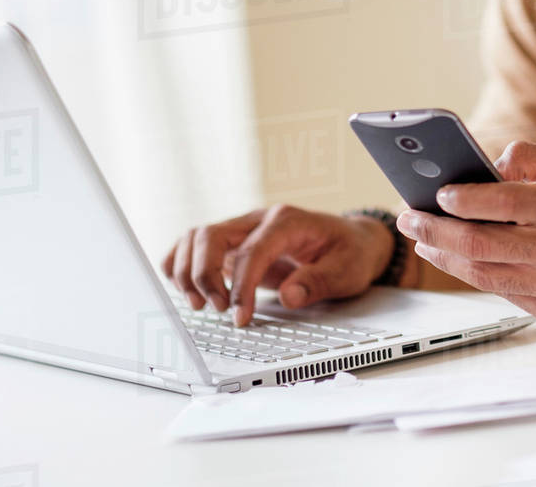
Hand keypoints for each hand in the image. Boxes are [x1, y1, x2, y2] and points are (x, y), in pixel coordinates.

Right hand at [162, 205, 394, 325]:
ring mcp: (244, 229)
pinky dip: (182, 265)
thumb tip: (288, 296)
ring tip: (198, 304)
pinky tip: (187, 290)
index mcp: (288, 221)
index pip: (253, 250)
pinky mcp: (235, 244)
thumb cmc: (350, 252)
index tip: (240, 317)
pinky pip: (195, 246)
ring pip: (196, 237)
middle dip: (204, 275)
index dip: (241, 286)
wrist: (354, 240)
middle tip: (217, 310)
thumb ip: (318, 281)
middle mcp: (260, 220)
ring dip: (187, 270)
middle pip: (211, 235)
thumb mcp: (348, 270)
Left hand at [396, 141, 535, 323]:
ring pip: (482, 275)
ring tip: (424, 241)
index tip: (436, 194)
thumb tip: (485, 166)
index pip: (496, 202)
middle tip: (409, 218)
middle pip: (476, 244)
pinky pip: (503, 293)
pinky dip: (476, 275)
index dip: (458, 199)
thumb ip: (531, 158)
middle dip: (433, 231)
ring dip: (444, 258)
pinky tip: (459, 260)